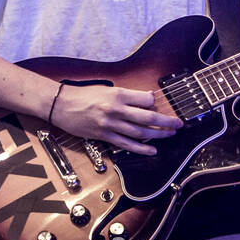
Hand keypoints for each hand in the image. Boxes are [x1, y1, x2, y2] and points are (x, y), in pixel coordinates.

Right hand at [49, 83, 183, 155]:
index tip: (159, 104)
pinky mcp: (104, 136)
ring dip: (158, 134)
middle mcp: (116, 109)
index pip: (145, 100)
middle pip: (147, 117)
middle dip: (166, 121)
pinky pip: (126, 144)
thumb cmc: (83, 95)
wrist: (60, 105)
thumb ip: (127, 95)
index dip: (155, 102)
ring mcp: (110, 124)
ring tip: (170, 134)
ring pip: (140, 132)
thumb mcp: (107, 89)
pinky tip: (152, 150)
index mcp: (117, 95)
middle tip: (178, 124)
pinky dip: (141, 148)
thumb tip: (148, 98)